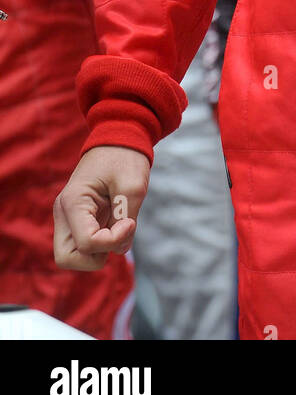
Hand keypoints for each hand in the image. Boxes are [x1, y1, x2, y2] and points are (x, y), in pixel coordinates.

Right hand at [53, 146, 149, 270]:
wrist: (119, 136)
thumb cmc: (125, 157)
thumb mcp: (133, 186)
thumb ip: (126, 220)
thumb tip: (120, 250)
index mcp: (73, 201)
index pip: (87, 243)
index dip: (113, 240)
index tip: (131, 222)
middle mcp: (63, 212)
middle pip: (66, 258)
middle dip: (96, 256)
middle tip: (116, 235)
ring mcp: (67, 217)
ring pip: (72, 256)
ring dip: (98, 251)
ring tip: (116, 227)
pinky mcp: (77, 219)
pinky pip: (82, 245)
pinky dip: (100, 244)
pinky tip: (113, 223)